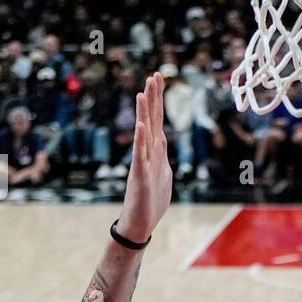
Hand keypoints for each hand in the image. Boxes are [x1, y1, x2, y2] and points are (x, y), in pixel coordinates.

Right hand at [116, 72, 172, 241]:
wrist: (139, 226)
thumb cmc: (150, 203)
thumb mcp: (162, 177)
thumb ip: (162, 159)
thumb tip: (162, 145)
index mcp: (156, 154)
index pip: (158, 122)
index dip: (158, 101)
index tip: (158, 79)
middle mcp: (148, 155)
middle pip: (152, 121)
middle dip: (153, 98)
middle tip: (154, 74)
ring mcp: (144, 165)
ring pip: (145, 134)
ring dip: (144, 114)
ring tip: (143, 92)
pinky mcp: (140, 178)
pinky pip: (141, 156)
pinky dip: (141, 141)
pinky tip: (141, 126)